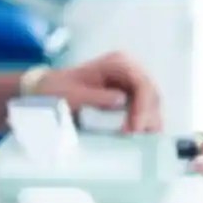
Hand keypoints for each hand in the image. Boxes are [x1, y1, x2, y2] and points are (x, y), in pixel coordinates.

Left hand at [35, 52, 162, 132]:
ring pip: (151, 105)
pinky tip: (136, 136)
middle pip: (151, 96)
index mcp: (118, 63)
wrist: (50, 90)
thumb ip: (97, 96)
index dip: (143, 107)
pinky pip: (144, 111)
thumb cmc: (60, 89)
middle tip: (136, 137)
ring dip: (147, 123)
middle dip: (147, 118)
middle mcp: (130, 70)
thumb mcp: (74, 94)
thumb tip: (121, 100)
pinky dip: (142, 123)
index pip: (142, 84)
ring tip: (136, 139)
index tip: (135, 128)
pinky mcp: (131, 97)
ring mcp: (132, 84)